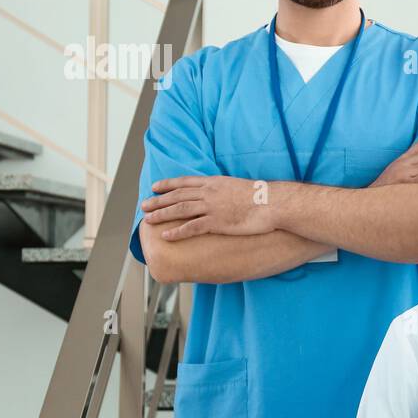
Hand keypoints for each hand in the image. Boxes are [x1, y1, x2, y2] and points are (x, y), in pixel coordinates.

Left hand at [141, 175, 275, 239]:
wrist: (273, 203)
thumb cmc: (262, 197)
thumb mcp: (240, 186)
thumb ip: (226, 190)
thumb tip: (222, 195)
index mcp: (214, 182)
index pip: (185, 181)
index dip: (168, 184)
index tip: (155, 187)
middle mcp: (209, 192)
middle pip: (177, 195)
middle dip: (158, 200)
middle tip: (144, 206)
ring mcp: (212, 207)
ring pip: (180, 209)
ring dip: (162, 214)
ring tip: (148, 220)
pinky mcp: (217, 222)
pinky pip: (192, 227)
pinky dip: (177, 231)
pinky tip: (166, 235)